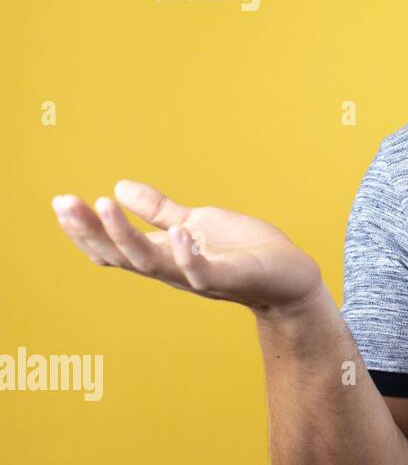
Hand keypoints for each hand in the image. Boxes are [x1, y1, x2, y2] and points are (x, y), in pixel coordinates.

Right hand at [51, 180, 323, 316]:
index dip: (84, 230)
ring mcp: (198, 277)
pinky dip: (187, 255)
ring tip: (105, 205)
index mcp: (162, 256)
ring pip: (151, 264)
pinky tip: (178, 232)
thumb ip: (160, 211)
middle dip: (91, 230)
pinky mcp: (229, 278)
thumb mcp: (196, 223)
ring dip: (126, 236)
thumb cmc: (242, 252)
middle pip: (120, 256)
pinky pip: (201, 271)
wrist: (288, 277)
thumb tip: (119, 186)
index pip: (112, 248)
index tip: (61, 203)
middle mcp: (172, 270)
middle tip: (66, 202)